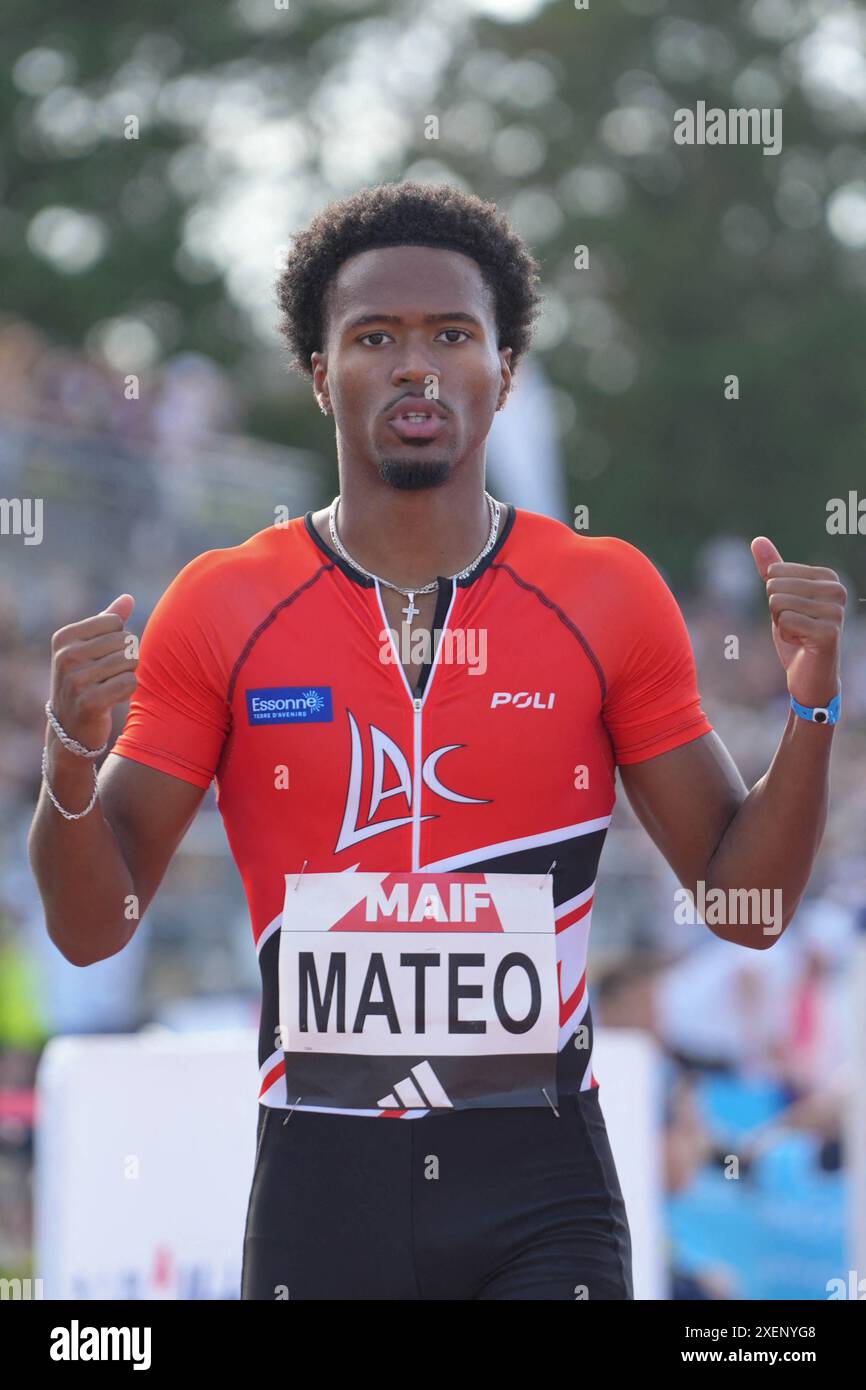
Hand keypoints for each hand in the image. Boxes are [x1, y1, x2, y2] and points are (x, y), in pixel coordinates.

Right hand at [49, 594, 137, 750]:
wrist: (70, 728)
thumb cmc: (85, 681)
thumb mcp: (89, 648)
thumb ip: (108, 621)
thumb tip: (128, 598)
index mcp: (64, 637)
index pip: (114, 622)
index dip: (120, 638)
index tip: (105, 655)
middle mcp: (66, 656)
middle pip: (125, 640)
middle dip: (128, 657)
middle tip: (111, 674)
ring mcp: (76, 679)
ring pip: (130, 661)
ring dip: (129, 673)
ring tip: (112, 684)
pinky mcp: (90, 701)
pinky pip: (130, 683)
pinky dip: (129, 691)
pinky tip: (114, 698)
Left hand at [750, 537, 844, 707]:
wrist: (811, 674)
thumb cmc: (797, 634)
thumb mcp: (781, 598)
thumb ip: (772, 570)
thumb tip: (758, 540)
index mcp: (828, 577)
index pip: (775, 572)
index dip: (774, 596)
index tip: (793, 612)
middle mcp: (837, 590)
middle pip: (775, 587)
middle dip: (775, 611)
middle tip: (795, 626)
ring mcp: (836, 611)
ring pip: (778, 604)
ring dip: (781, 624)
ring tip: (799, 634)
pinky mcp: (828, 632)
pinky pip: (785, 622)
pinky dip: (786, 636)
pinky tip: (802, 644)